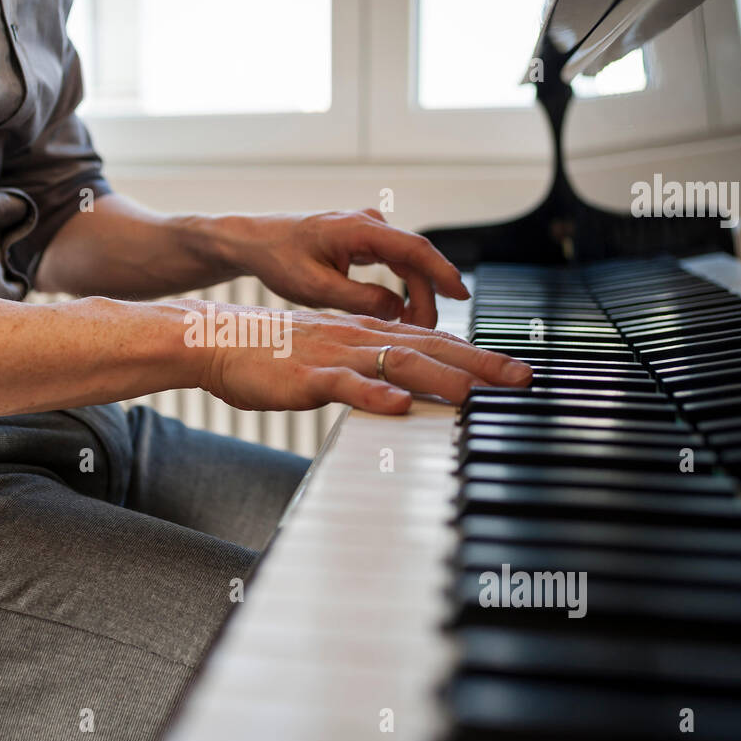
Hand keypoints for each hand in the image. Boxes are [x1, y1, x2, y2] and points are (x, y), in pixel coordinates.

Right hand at [187, 300, 531, 412]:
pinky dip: (373, 396)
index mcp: (368, 334)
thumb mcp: (330, 359)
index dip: (478, 356)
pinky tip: (398, 406)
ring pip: (397, 362)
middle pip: (432, 348)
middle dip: (481, 364)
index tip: (515, 372)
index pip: (435, 342)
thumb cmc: (272, 354)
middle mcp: (360, 338)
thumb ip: (368, 370)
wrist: (218, 340)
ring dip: (440, 378)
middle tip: (523, 379)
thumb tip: (403, 390)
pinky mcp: (308, 377)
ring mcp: (335, 356)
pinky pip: (345, 386)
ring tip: (475, 394)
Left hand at [220, 209, 469, 327]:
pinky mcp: (361, 241)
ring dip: (415, 293)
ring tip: (416, 328)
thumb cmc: (279, 259)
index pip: (414, 249)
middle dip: (427, 296)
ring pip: (405, 264)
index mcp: (358, 228)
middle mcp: (368, 224)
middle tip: (429, 332)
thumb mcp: (316, 288)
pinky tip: (401, 313)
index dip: (443, 273)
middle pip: (414, 260)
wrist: (254, 241)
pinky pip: (392, 264)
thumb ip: (358, 300)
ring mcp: (366, 231)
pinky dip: (401, 287)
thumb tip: (397, 312)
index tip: (462, 295)